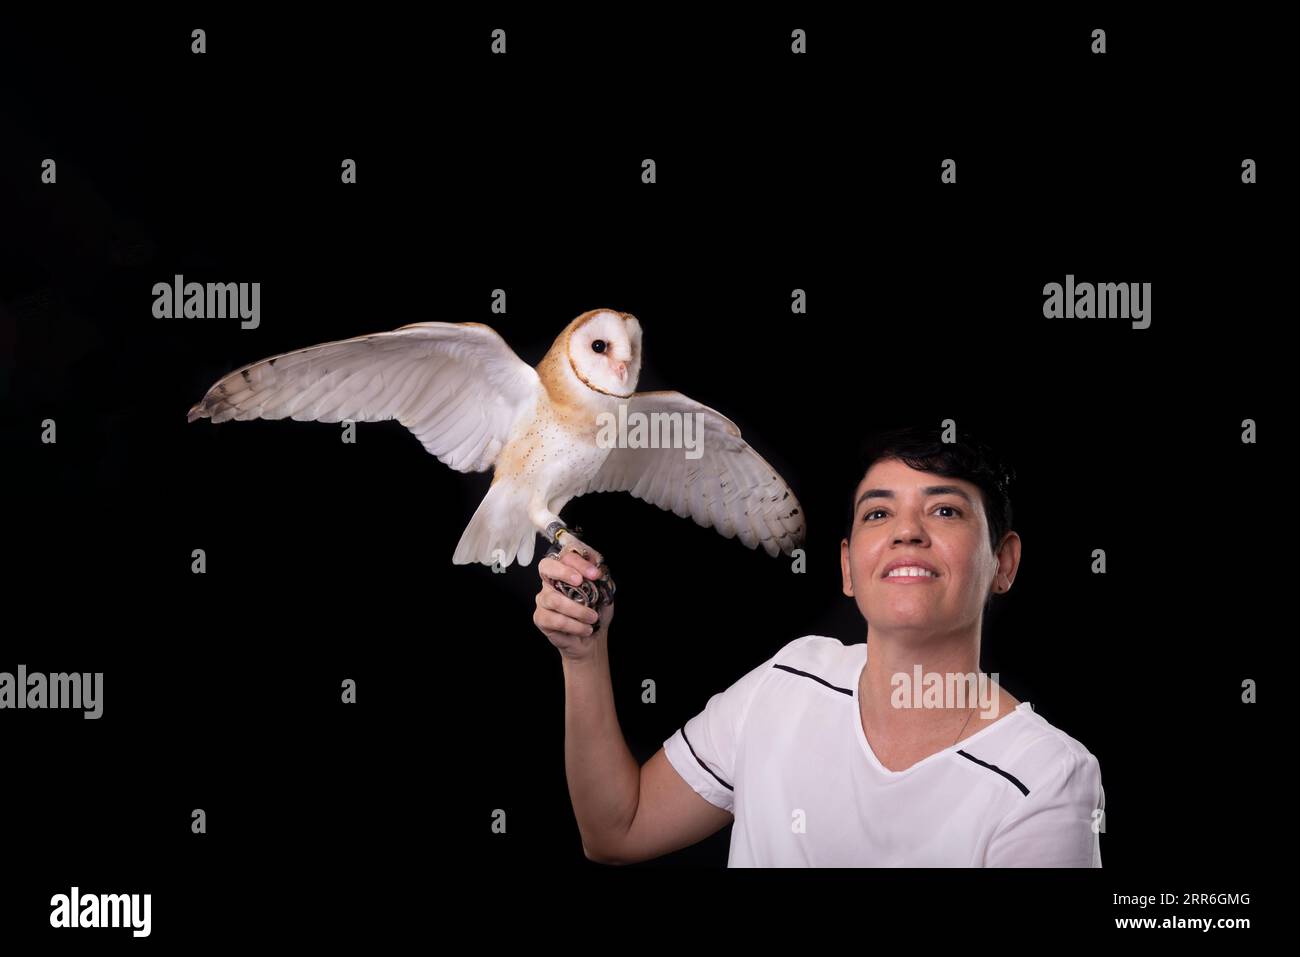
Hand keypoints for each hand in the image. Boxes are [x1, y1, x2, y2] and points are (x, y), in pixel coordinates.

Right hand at [534, 546, 613, 660]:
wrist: (592, 638)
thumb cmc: (595, 612)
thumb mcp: (603, 593)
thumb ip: (600, 580)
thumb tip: (598, 570)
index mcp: (565, 571)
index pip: (566, 557)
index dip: (579, 563)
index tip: (595, 574)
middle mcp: (550, 582)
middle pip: (547, 567)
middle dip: (564, 572)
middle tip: (580, 582)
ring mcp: (543, 599)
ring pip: (554, 599)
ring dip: (577, 610)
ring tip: (592, 618)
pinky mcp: (540, 618)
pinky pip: (555, 619)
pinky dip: (573, 625)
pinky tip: (585, 629)